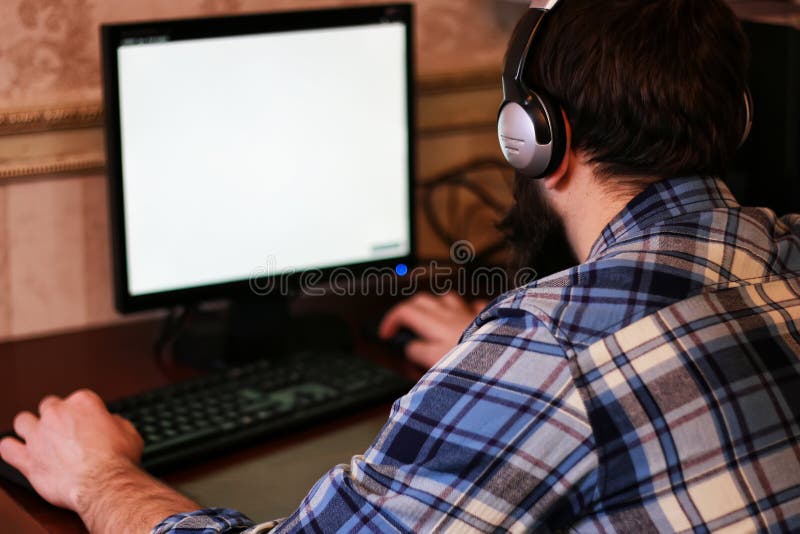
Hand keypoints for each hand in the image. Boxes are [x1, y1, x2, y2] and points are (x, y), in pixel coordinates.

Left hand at [0, 389, 142, 512]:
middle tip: (64, 431)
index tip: (86, 424)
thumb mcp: (129, 432)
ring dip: (29, 427)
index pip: (77, 399)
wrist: (103, 483)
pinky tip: (18, 452)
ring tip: (38, 438)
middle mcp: (57, 414)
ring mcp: (39, 435)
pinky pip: (7, 448)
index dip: (82, 413)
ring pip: (22, 421)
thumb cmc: (118, 459)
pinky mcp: (26, 458)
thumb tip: (111, 423)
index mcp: (83, 402)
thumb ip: (115, 423)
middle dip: (55, 416)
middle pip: (48, 405)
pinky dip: (11, 448)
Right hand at [379, 293, 487, 367]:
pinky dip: (465, 311)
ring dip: (436, 306)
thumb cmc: (476, 362)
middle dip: (408, 310)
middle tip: (403, 326)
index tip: (386, 334)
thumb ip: (419, 352)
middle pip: (423, 300)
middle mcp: (452, 313)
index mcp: (436, 322)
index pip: (404, 311)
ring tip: (432, 319)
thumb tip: (410, 347)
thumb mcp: (436, 362)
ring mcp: (471, 314)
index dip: (391, 321)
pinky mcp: (489, 319)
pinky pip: (474, 307)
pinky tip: (467, 318)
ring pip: (448, 299)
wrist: (509, 357)